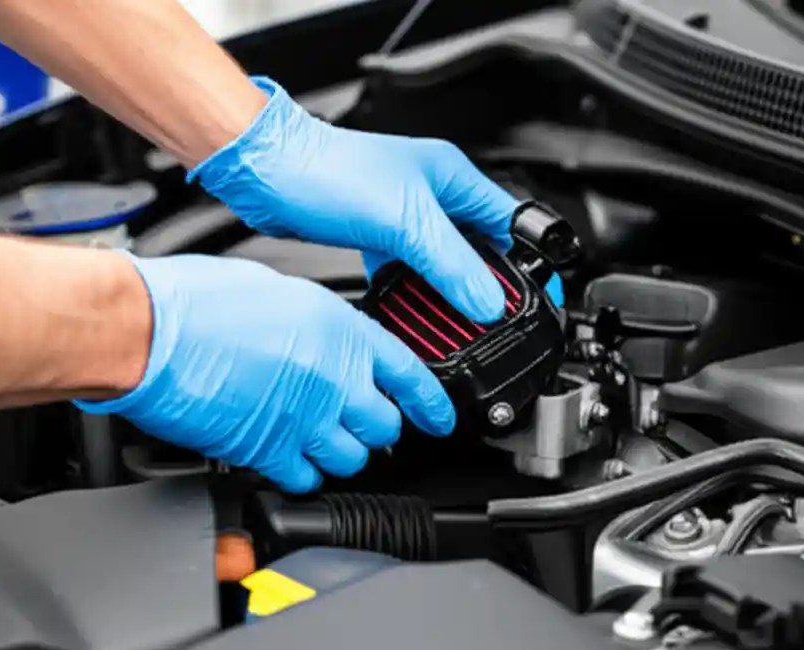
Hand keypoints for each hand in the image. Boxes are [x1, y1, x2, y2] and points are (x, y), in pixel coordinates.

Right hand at [75, 254, 455, 491]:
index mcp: (339, 330)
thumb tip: (327, 340)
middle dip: (376, 427)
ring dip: (340, 453)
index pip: (409, 374)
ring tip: (317, 439)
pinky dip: (301, 473)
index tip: (438, 416)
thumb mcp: (278, 290)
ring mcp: (304, 419)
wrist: (148, 332)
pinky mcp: (269, 451)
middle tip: (359, 423)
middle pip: (384, 425)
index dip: (430, 402)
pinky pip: (306, 478)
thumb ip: (316, 323)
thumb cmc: (195, 301)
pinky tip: (286, 456)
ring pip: (351, 459)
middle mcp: (332, 377)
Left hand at [189, 76, 518, 323]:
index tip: (536, 295)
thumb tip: (486, 302)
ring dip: (445, 291)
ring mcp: (402, 214)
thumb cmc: (327, 172)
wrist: (267, 173)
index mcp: (452, 177)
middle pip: (477, 247)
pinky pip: (405, 270)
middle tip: (492, 320)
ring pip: (440, 262)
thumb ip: (449, 265)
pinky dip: (408, 292)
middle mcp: (431, 193)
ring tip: (454, 324)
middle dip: (485, 284)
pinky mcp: (374, 233)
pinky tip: (408, 311)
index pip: (511, 222)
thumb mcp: (404, 223)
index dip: (528, 260)